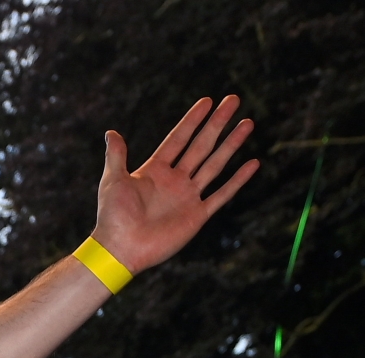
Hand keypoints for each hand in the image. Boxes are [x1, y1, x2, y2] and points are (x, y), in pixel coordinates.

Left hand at [90, 96, 257, 272]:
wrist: (121, 249)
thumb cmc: (112, 217)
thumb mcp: (113, 181)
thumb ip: (116, 156)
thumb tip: (111, 132)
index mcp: (155, 170)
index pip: (178, 138)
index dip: (192, 120)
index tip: (207, 101)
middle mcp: (175, 180)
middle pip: (201, 146)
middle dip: (217, 123)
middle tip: (233, 101)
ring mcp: (188, 197)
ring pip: (215, 164)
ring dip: (231, 144)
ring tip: (248, 123)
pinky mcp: (197, 215)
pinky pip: (222, 194)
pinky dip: (238, 180)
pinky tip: (252, 163)